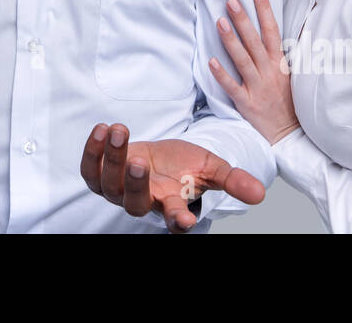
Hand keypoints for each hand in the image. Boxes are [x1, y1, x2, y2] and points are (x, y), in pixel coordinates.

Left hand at [80, 124, 265, 232]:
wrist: (161, 157)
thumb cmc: (185, 166)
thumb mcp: (211, 168)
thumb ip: (233, 180)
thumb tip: (260, 193)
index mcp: (171, 204)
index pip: (174, 219)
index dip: (178, 221)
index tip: (183, 219)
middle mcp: (143, 201)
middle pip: (134, 204)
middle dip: (136, 184)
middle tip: (141, 163)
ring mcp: (120, 189)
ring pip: (109, 185)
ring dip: (112, 158)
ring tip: (119, 130)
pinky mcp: (103, 174)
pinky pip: (91, 169)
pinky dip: (93, 151)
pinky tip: (102, 130)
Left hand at [208, 0, 299, 144]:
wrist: (289, 134)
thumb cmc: (288, 102)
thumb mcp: (292, 74)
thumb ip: (285, 52)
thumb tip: (289, 27)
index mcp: (280, 63)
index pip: (272, 31)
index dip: (265, 10)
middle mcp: (269, 72)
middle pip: (255, 41)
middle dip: (244, 19)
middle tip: (232, 0)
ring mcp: (257, 87)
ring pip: (243, 60)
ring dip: (232, 40)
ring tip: (220, 21)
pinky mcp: (246, 103)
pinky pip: (232, 87)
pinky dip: (222, 74)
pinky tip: (210, 61)